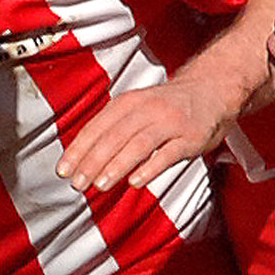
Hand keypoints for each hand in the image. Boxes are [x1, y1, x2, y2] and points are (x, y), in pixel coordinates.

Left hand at [62, 72, 232, 194]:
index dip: (78, 150)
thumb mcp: (136, 108)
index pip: (97, 127)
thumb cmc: (168, 106)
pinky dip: (150, 168)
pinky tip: (135, 182)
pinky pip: (168, 153)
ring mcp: (171, 122)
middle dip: (92, 161)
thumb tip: (82, 158)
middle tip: (78, 183)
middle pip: (114, 136)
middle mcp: (148, 109)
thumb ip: (113, 129)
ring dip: (117, 165)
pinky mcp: (191, 137)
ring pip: (138, 144)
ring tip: (100, 184)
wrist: (211, 90)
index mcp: (128, 103)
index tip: (64, 170)